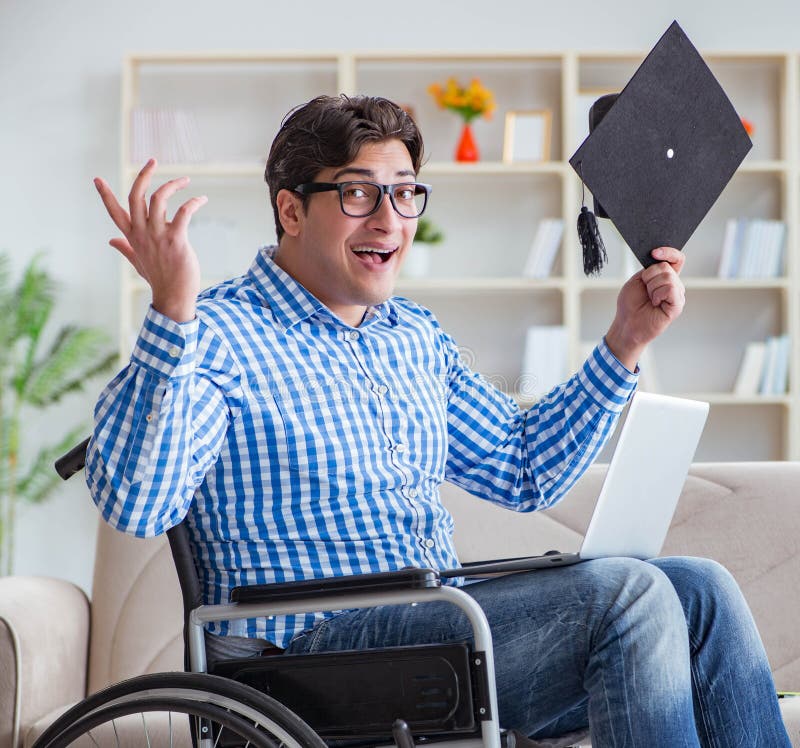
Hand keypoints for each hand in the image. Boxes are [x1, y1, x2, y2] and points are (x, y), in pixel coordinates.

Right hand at [94, 158, 206, 322]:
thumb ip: (125, 248)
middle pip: (136, 196)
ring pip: (159, 199)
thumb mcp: (138, 262)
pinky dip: (193, 202)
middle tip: (153, 161)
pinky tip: (201, 200)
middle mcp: (142, 234)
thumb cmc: (158, 279)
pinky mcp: (176, 241)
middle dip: (143, 175)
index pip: (115, 212)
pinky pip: (184, 213)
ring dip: (172, 185)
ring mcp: (158, 236)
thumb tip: (111, 240)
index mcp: (132, 237)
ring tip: (185, 180)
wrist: (174, 297)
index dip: (105, 195)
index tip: (96, 178)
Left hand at [605, 246, 685, 370]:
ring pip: (668, 277)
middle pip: (667, 267)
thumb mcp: (638, 280)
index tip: (654, 253)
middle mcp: (674, 284)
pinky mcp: (677, 305)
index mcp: (665, 277)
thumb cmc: (631, 304)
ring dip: (652, 287)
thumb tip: (661, 260)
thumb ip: (651, 269)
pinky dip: (658, 294)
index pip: (676, 258)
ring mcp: (677, 295)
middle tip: (645, 290)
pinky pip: (671, 289)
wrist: (627, 324)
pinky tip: (655, 303)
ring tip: (650, 299)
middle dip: (649, 276)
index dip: (668, 252)